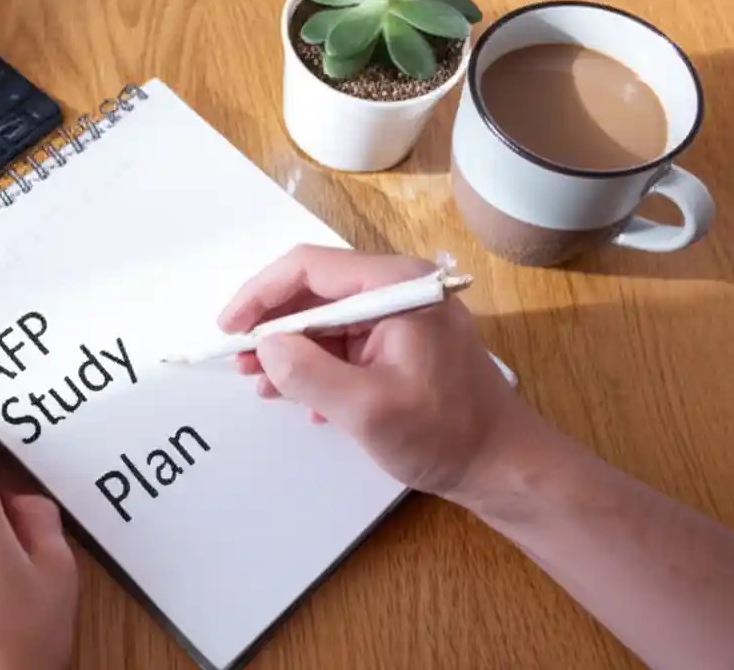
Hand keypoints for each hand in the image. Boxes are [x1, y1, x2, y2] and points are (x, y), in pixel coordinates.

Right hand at [218, 246, 532, 502]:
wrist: (504, 466)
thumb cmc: (446, 435)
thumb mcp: (368, 409)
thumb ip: (309, 374)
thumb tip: (266, 347)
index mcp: (397, 286)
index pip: (310, 267)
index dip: (260, 294)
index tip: (229, 328)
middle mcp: (400, 289)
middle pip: (316, 290)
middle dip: (273, 325)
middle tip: (240, 361)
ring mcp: (402, 315)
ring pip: (327, 318)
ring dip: (290, 348)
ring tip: (259, 381)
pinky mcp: (402, 343)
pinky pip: (346, 341)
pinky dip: (317, 363)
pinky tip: (300, 396)